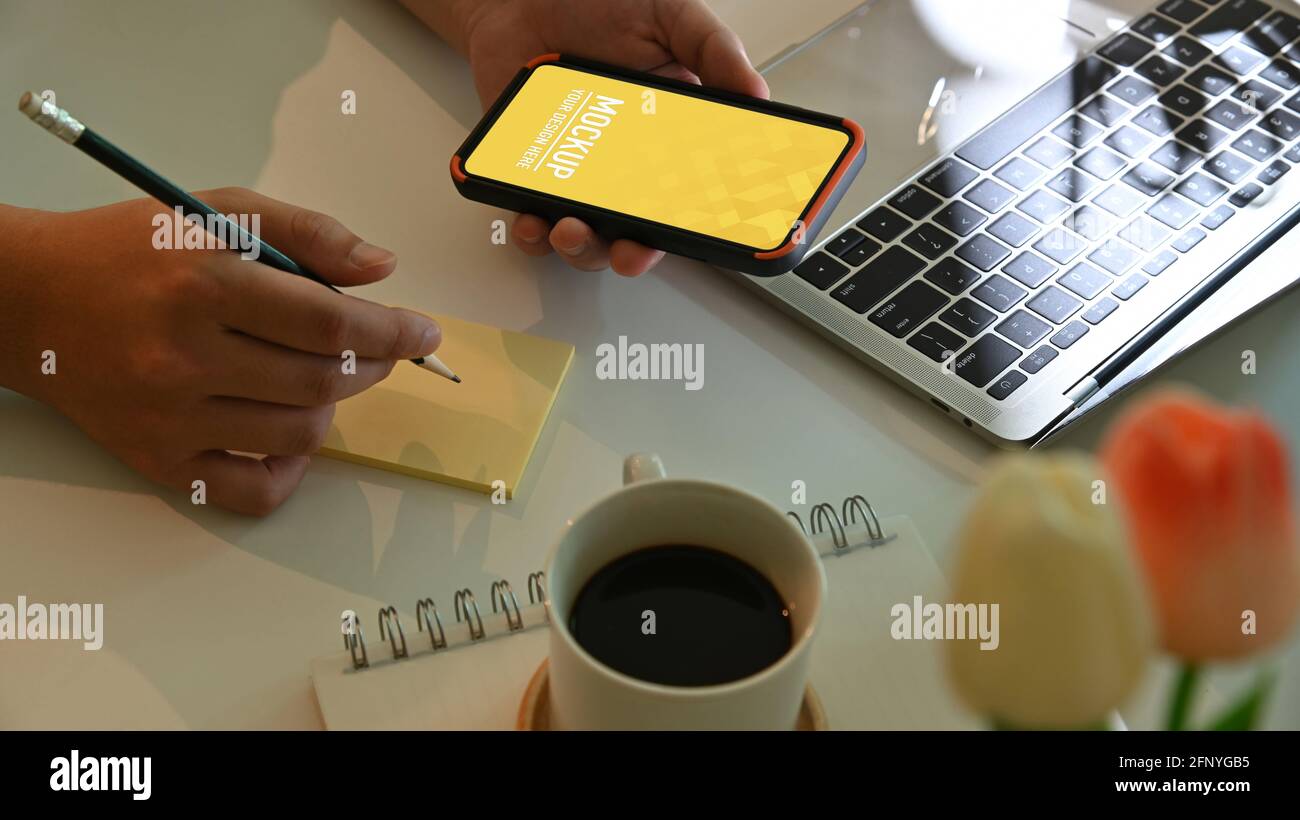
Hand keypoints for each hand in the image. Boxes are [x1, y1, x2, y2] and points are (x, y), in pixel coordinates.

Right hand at [0, 189, 440, 514]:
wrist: (30, 301)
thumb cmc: (131, 249)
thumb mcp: (216, 212)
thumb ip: (307, 232)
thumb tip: (382, 271)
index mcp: (204, 283)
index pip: (330, 323)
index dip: (393, 331)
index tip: (423, 334)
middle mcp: (185, 356)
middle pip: (323, 381)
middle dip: (371, 366)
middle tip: (374, 350)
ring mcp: (170, 417)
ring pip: (299, 434)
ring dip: (332, 407)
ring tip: (318, 377)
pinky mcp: (158, 460)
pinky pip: (253, 491)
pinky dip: (292, 470)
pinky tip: (290, 436)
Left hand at [417, 0, 768, 275]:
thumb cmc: (595, 6)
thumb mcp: (670, 17)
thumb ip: (715, 50)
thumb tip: (756, 94)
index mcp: (671, 137)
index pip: (695, 195)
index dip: (703, 224)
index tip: (706, 234)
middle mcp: (628, 165)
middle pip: (640, 231)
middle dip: (636, 252)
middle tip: (631, 250)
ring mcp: (580, 174)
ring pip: (588, 237)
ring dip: (581, 248)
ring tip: (571, 230)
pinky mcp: (534, 174)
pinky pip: (534, 221)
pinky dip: (532, 232)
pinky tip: (531, 221)